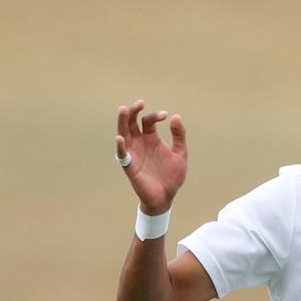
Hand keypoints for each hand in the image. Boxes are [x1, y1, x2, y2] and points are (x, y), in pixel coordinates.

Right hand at [115, 99, 186, 215]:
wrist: (166, 197)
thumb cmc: (172, 176)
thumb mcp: (180, 154)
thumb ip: (179, 136)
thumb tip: (176, 116)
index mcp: (151, 138)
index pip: (148, 120)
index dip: (155, 115)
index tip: (165, 116)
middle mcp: (139, 142)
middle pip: (131, 122)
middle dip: (134, 111)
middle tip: (140, 103)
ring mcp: (133, 152)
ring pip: (123, 133)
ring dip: (122, 122)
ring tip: (124, 109)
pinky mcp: (130, 165)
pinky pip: (122, 154)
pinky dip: (120, 146)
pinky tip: (120, 138)